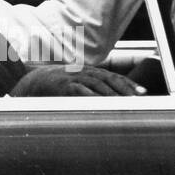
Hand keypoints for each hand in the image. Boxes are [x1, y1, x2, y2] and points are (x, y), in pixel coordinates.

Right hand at [12, 65, 143, 96]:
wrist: (32, 83)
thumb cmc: (56, 87)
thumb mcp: (76, 86)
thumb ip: (91, 91)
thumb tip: (108, 102)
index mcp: (88, 71)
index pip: (113, 76)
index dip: (128, 83)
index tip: (142, 93)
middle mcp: (83, 72)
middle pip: (108, 78)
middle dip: (124, 88)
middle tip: (137, 98)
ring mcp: (73, 77)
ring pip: (97, 83)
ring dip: (112, 93)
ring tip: (124, 102)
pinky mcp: (63, 85)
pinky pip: (80, 89)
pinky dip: (91, 95)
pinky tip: (100, 102)